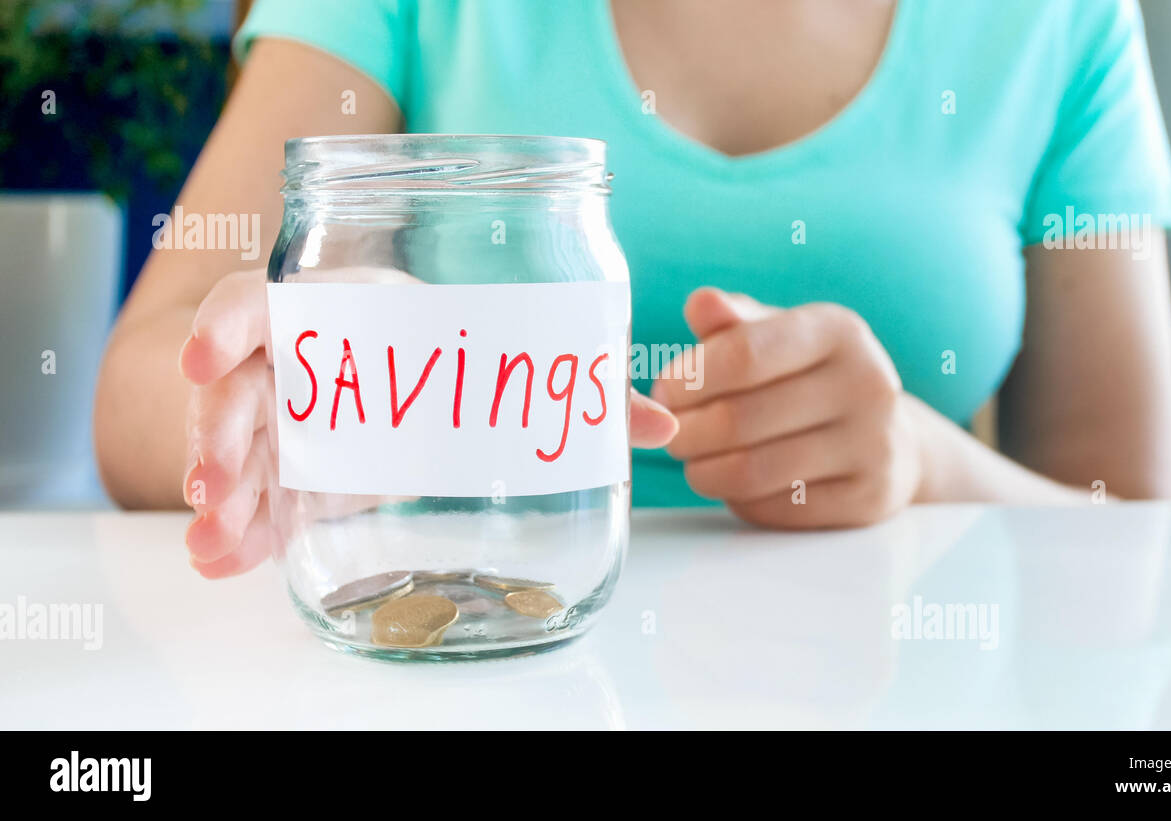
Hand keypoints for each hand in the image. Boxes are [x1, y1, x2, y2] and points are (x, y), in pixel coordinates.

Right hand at [179, 269, 678, 578]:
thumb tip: (666, 427)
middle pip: (241, 386)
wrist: (421, 378)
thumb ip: (581, 395)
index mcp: (350, 310)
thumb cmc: (462, 355)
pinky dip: (243, 529)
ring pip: (236, 447)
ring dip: (223, 494)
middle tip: (217, 485)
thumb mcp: (512, 365)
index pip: (268, 302)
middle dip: (223, 436)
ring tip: (216, 543)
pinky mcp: (291, 466)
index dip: (229, 326)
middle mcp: (302, 358)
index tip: (208, 361)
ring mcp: (286, 414)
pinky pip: (258, 495)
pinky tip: (229, 562)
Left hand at [652, 287, 922, 528]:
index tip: (664, 392)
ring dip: (703, 470)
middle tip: (671, 433)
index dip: (689, 379)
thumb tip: (700, 304)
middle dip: (686, 430)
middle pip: (740, 419)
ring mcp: (872, 445)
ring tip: (693, 459)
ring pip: (752, 470)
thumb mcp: (781, 336)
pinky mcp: (866, 498)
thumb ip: (735, 322)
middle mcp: (866, 384)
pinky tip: (734, 483)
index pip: (744, 355)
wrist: (891, 439)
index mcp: (838, 332)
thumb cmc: (814, 379)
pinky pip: (774, 508)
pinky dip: (738, 499)